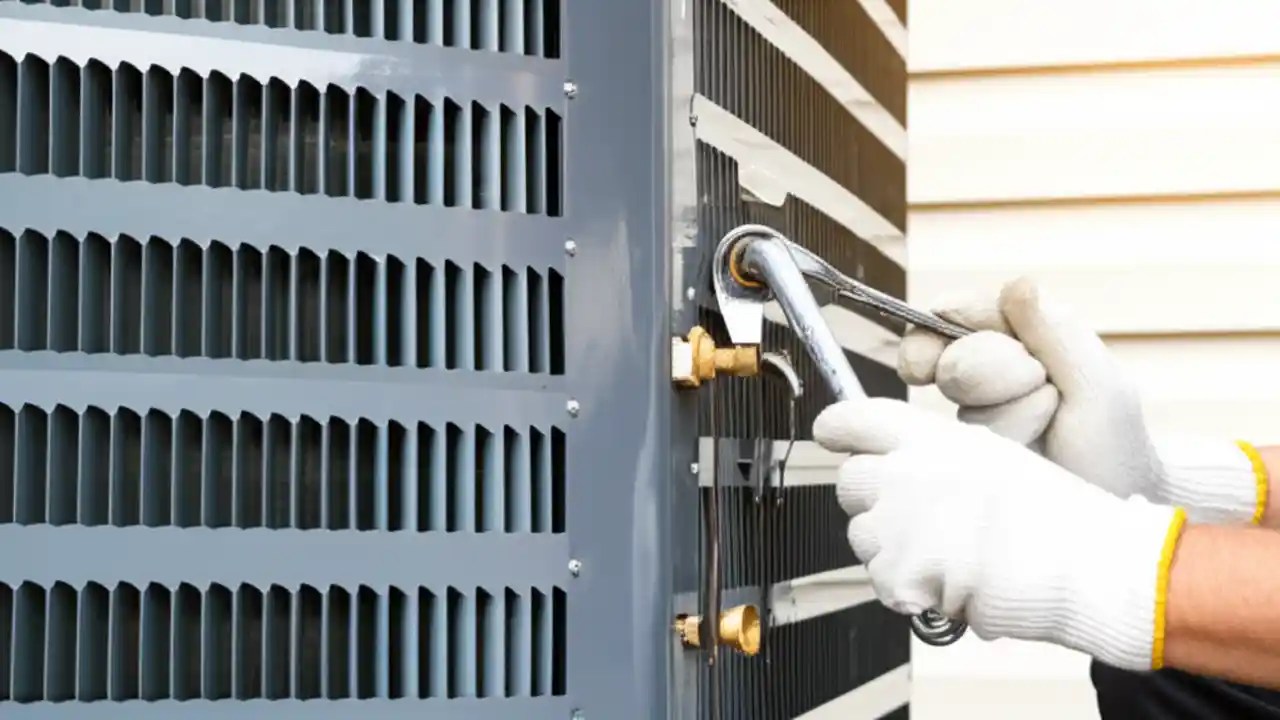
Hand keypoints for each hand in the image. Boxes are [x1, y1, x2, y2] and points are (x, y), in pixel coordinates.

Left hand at [814, 397, 1184, 670]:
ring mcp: (895, 524)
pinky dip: (911, 591)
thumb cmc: (1055, 514)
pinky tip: (953, 583)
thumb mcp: (995, 456)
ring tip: (950, 555)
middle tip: (920, 519)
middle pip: (849, 482)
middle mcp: (902, 473)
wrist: (1085, 563)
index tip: (831, 433)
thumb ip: (938, 457)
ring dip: (894, 549)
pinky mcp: (899, 574)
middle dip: (874, 501)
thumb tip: (899, 467)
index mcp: (929, 437)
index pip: (852, 419)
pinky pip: (884, 584)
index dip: (837, 428)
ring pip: (863, 537)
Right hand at [900, 277, 1263, 524]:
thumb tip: (1016, 284)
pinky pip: (958, 433)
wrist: (1109, 512)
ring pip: (956, 395)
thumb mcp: (1096, 385)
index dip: (945, 323)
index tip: (947, 346)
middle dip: (994, 374)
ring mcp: (981, 405)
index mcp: (1028, 333)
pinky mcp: (970, 444)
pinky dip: (999, 438)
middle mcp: (997, 364)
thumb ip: (1055, 334)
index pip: (959, 309)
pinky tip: (1025, 451)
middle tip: (1043, 391)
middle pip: (951, 352)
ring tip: (1048, 426)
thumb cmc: (1114, 446)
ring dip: (1006, 413)